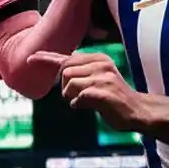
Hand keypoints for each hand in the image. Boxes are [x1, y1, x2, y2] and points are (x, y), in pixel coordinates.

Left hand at [29, 51, 145, 130]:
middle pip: (64, 71)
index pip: (67, 57)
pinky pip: (78, 97)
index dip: (46, 58)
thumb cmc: (114, 98)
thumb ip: (80, 74)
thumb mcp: (98, 79)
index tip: (30, 59)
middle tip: (78, 97)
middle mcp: (100, 64)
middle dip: (65, 87)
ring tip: (86, 102)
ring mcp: (103, 77)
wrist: (138, 111)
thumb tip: (60, 72)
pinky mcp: (103, 92)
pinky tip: (90, 106)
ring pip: (69, 84)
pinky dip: (79, 105)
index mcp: (98, 59)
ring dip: (72, 97)